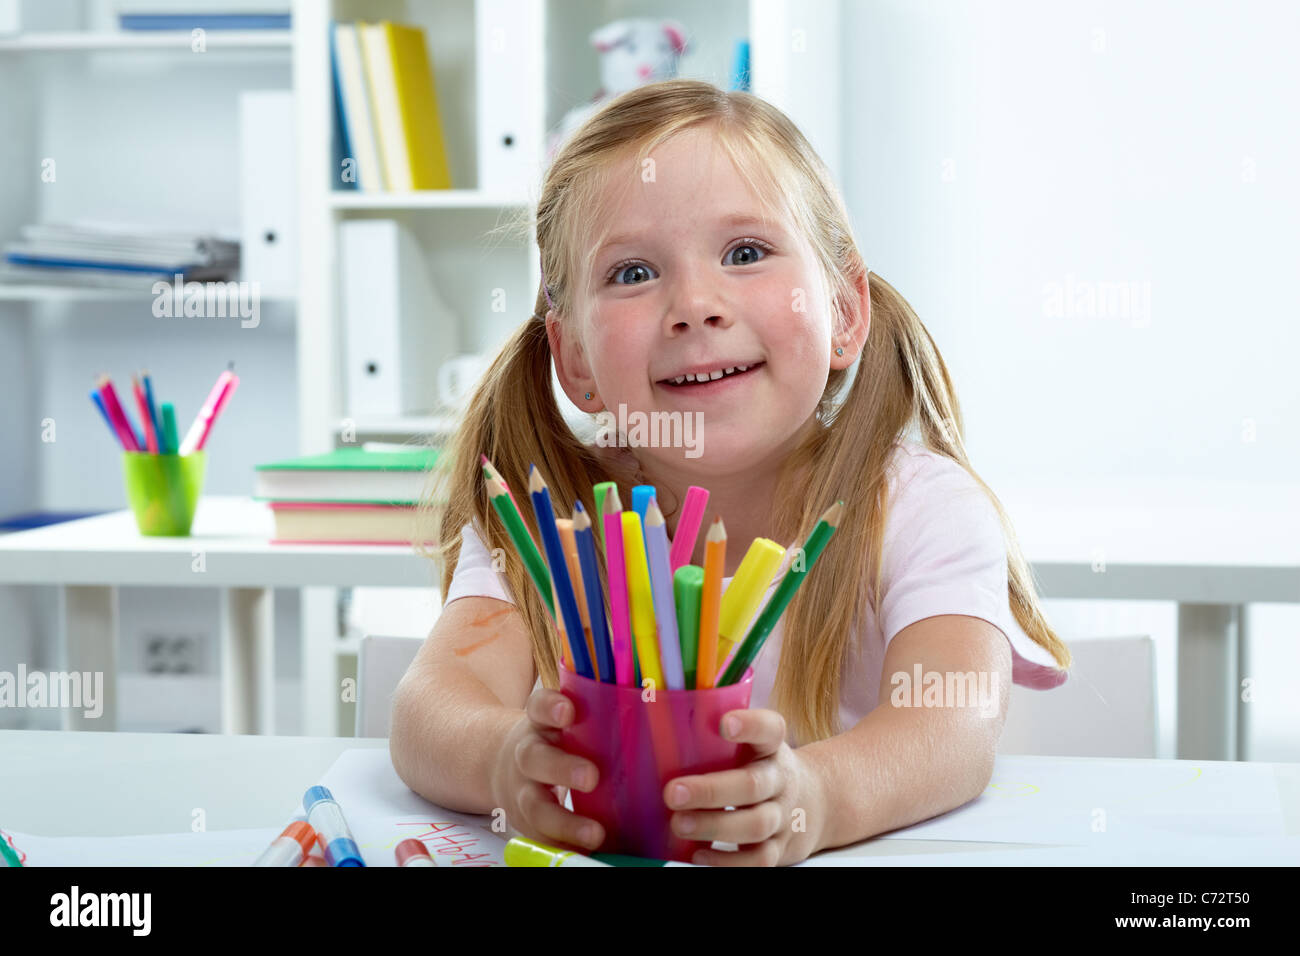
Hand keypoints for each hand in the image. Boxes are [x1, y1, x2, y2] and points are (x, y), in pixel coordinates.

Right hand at [489, 685, 605, 853]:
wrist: (505, 766)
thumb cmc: (555, 739)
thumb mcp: (564, 719)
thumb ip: (596, 712)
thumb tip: (655, 702)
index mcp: (539, 723)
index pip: (539, 707)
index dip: (550, 708)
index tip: (568, 711)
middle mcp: (527, 754)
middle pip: (534, 757)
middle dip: (561, 768)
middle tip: (591, 777)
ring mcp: (522, 791)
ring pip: (534, 806)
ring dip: (564, 822)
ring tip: (596, 833)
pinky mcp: (525, 821)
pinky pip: (539, 838)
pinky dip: (561, 847)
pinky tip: (586, 852)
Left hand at [663, 707, 823, 865]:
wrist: (812, 804)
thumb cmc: (761, 769)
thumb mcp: (753, 747)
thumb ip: (718, 740)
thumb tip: (657, 729)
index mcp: (772, 748)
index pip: (770, 729)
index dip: (751, 725)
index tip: (725, 724)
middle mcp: (780, 780)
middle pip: (753, 785)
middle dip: (711, 791)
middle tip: (673, 792)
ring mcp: (782, 817)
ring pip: (755, 824)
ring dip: (714, 826)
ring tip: (679, 824)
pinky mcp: (779, 849)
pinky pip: (758, 860)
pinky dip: (727, 861)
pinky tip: (698, 855)